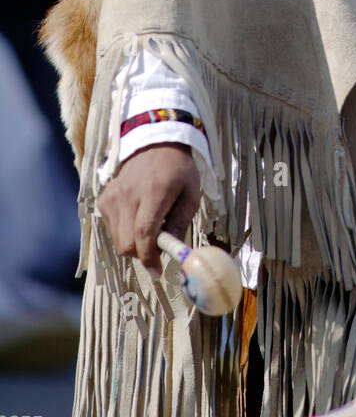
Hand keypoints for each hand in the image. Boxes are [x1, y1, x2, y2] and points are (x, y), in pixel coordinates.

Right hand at [97, 143, 200, 277]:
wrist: (155, 144)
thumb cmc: (178, 171)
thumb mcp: (190, 195)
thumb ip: (179, 224)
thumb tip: (172, 253)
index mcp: (154, 192)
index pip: (144, 234)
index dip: (149, 258)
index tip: (158, 272)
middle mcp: (128, 195)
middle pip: (127, 243)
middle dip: (142, 254)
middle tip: (157, 247)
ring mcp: (112, 196)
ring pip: (117, 240)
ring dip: (134, 244)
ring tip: (149, 227)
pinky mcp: (104, 199)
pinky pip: (111, 228)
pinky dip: (124, 231)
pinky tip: (136, 216)